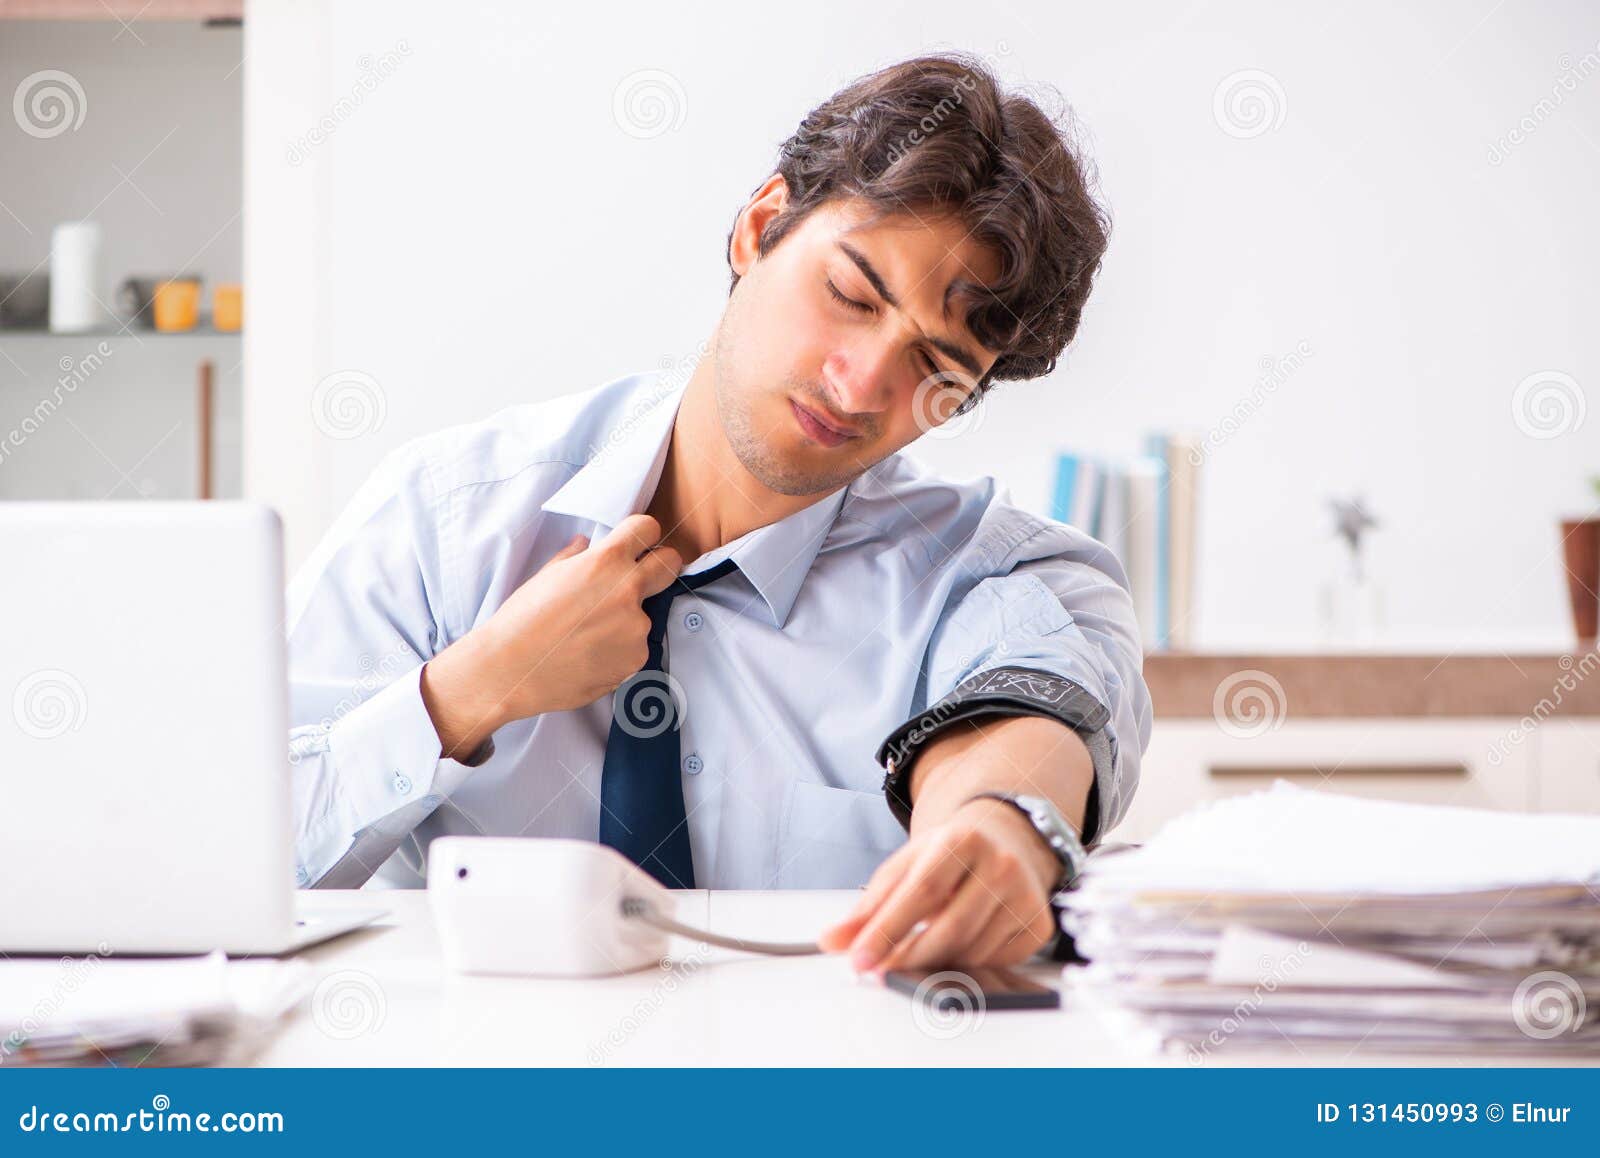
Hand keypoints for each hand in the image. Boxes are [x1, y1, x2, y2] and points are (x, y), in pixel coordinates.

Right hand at [420, 514, 681, 756]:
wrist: (510, 669)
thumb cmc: (521, 620)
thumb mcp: (546, 576)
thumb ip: (576, 557)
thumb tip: (585, 545)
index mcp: (606, 562)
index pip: (648, 528)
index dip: (643, 534)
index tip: (638, 543)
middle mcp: (628, 590)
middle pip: (669, 564)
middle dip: (659, 567)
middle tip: (640, 579)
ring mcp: (636, 626)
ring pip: (646, 613)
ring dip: (627, 619)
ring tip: (588, 635)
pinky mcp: (637, 659)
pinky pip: (636, 646)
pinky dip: (620, 650)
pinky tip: (590, 655)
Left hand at [818, 797, 1060, 972]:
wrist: (1003, 839)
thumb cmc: (948, 855)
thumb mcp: (905, 867)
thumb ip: (868, 907)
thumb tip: (831, 941)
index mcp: (960, 841)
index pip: (920, 893)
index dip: (887, 931)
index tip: (860, 960)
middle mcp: (1000, 864)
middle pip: (949, 930)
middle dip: (909, 957)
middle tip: (881, 970)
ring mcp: (1025, 895)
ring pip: (972, 952)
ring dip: (938, 962)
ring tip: (922, 949)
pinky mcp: (1039, 923)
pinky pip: (996, 962)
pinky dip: (969, 964)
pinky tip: (958, 947)